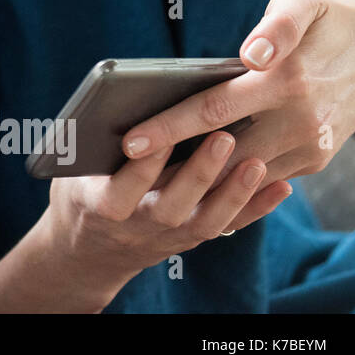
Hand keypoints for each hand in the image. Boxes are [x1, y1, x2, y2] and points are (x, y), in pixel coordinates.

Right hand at [41, 132, 289, 308]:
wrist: (89, 252)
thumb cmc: (82, 192)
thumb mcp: (73, 173)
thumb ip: (92, 148)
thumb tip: (118, 102)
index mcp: (101, 205)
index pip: (125, 185)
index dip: (147, 161)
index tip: (166, 131)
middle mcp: (137, 227)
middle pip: (172, 204)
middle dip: (199, 172)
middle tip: (223, 137)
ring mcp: (168, 237)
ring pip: (206, 220)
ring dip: (234, 193)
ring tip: (256, 162)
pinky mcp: (192, 240)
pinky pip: (229, 227)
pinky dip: (256, 208)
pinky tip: (281, 186)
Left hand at [121, 0, 354, 192]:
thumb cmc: (328, 21)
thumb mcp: (302, 3)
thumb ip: (276, 27)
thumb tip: (250, 54)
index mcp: (287, 82)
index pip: (212, 110)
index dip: (168, 128)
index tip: (129, 142)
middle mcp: (299, 122)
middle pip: (220, 152)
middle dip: (171, 167)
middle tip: (123, 175)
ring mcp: (310, 147)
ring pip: (241, 174)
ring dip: (197, 181)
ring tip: (145, 183)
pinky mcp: (316, 161)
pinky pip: (263, 178)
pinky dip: (227, 182)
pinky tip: (190, 183)